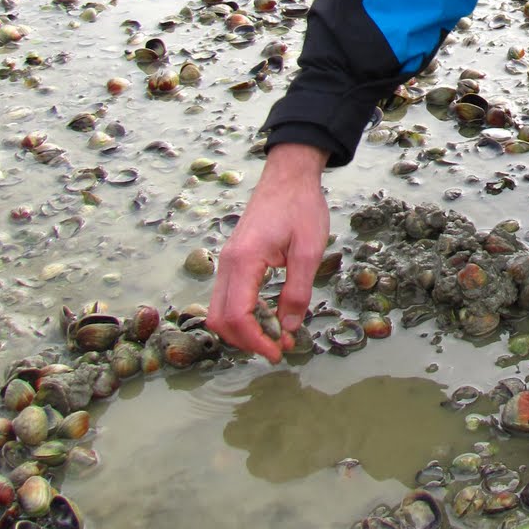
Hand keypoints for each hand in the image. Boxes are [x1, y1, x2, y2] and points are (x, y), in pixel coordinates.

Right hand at [206, 142, 330, 362]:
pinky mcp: (233, 260)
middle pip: (219, 319)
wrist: (289, 176)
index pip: (237, 316)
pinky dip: (242, 315)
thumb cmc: (301, 207)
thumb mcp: (308, 251)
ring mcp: (227, 261)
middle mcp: (227, 263)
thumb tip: (288, 329)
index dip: (255, 341)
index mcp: (244, 261)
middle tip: (277, 349)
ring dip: (243, 330)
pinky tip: (268, 318)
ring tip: (275, 337)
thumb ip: (298, 292)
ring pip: (219, 310)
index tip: (278, 353)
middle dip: (245, 341)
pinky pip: (227, 297)